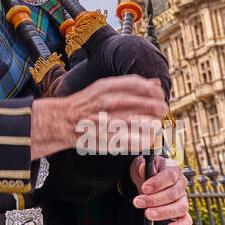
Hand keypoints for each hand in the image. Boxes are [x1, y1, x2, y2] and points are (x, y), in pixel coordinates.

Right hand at [31, 75, 166, 160]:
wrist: (63, 121)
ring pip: (145, 123)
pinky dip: (146, 139)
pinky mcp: (110, 139)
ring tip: (155, 123)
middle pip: (147, 104)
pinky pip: (137, 141)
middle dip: (159, 108)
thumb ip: (129, 84)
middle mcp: (108, 103)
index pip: (140, 85)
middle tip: (161, 110)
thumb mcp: (104, 86)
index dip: (154, 91)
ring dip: (155, 124)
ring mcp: (109, 122)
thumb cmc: (86, 104)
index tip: (159, 95)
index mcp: (107, 87)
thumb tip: (155, 83)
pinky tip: (148, 137)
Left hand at [129, 156, 191, 224]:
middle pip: (173, 193)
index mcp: (173, 169)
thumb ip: (143, 167)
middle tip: (138, 202)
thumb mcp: (141, 166)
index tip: (144, 188)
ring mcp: (183, 198)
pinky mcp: (182, 211)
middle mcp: (181, 183)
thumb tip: (144, 169)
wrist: (147, 180)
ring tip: (148, 214)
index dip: (157, 183)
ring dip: (163, 212)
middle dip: (154, 199)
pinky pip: (186, 220)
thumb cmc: (146, 172)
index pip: (169, 175)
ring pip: (180, 207)